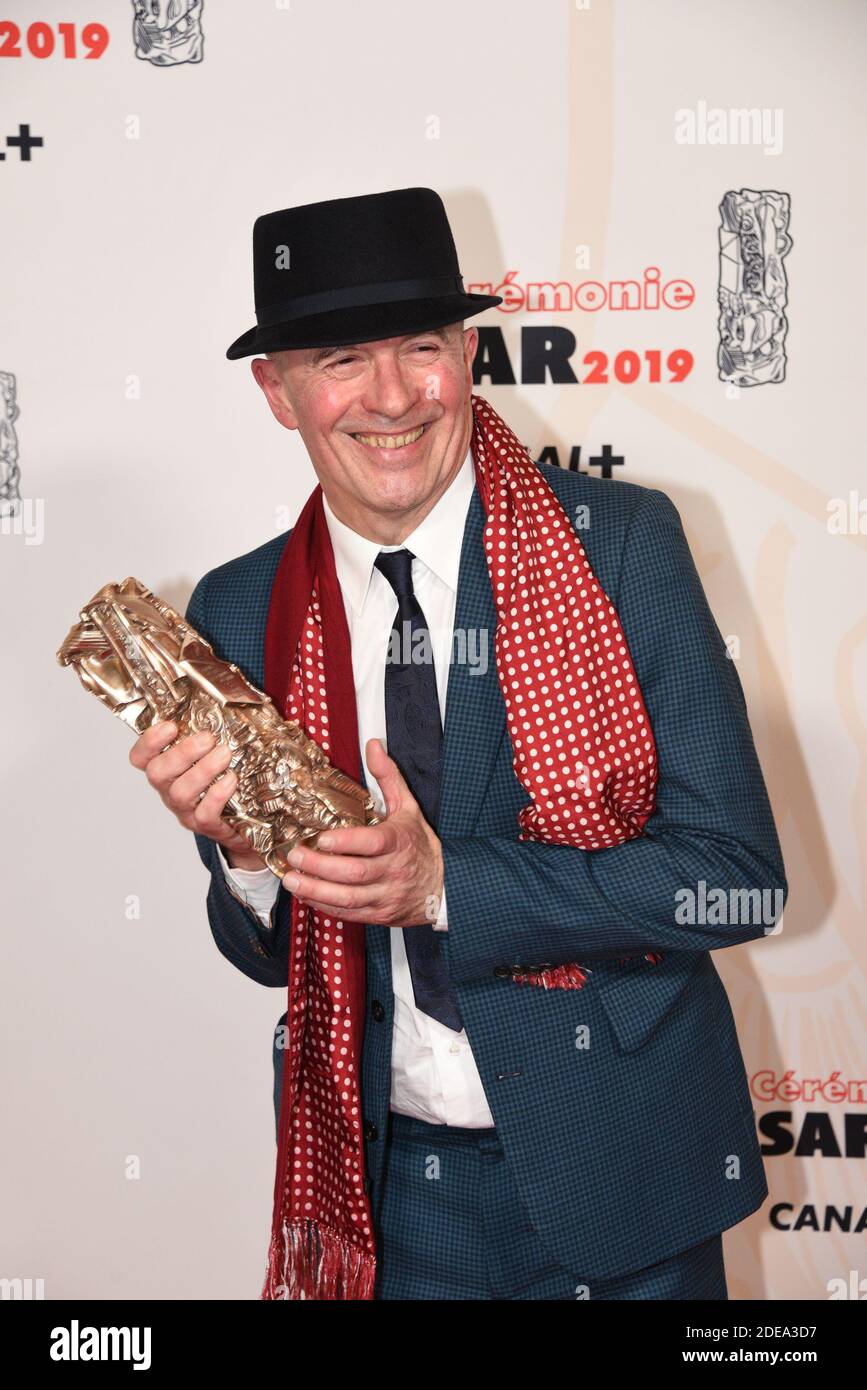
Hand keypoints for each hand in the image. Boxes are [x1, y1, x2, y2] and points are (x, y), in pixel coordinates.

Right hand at [128, 720, 266, 870]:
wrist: (244, 822)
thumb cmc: (224, 779)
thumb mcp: (212, 753)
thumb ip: (209, 730)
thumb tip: (224, 695)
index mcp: (166, 768)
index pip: (140, 757)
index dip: (149, 742)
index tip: (171, 726)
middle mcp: (169, 790)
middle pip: (157, 773)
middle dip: (182, 753)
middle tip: (208, 738)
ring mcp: (185, 810)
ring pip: (180, 793)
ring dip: (203, 771)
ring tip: (225, 755)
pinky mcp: (205, 825)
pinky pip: (203, 814)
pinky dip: (217, 795)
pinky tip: (231, 779)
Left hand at [281, 738, 443, 926]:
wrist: (443, 885)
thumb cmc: (420, 845)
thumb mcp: (408, 807)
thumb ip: (388, 777)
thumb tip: (373, 746)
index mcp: (399, 841)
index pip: (373, 843)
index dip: (346, 842)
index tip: (322, 838)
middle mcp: (393, 870)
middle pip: (354, 873)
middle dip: (321, 866)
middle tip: (296, 855)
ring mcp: (386, 895)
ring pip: (349, 898)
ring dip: (316, 890)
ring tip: (292, 880)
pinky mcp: (379, 914)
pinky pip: (349, 913)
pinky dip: (325, 906)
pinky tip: (307, 895)